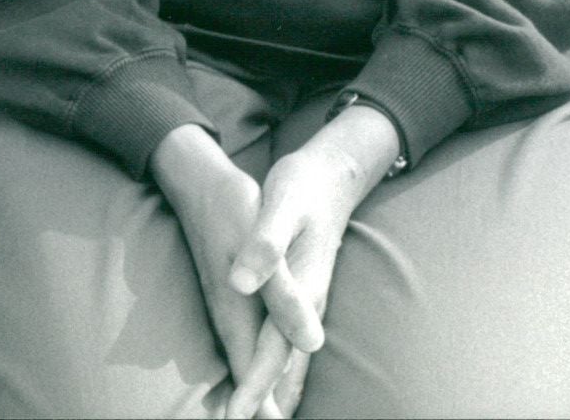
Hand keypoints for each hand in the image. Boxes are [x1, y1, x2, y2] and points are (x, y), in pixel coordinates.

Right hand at [150, 124, 268, 391]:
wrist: (200, 181)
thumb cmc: (233, 208)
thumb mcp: (265, 241)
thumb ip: (284, 295)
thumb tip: (311, 342)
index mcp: (240, 317)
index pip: (255, 381)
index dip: (263, 412)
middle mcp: (232, 322)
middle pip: (251, 382)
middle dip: (265, 410)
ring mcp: (230, 313)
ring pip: (249, 368)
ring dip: (264, 396)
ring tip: (281, 417)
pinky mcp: (233, 302)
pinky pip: (249, 349)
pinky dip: (262, 373)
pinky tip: (273, 378)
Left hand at [224, 105, 400, 418]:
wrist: (333, 174)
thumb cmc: (303, 186)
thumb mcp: (281, 203)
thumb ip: (264, 245)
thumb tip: (241, 283)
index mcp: (299, 287)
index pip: (271, 350)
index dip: (253, 386)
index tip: (235, 417)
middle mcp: (308, 303)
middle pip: (285, 367)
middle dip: (267, 404)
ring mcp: (308, 302)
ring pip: (293, 361)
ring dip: (276, 394)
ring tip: (261, 419)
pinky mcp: (304, 295)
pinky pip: (293, 347)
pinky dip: (284, 374)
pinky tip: (278, 385)